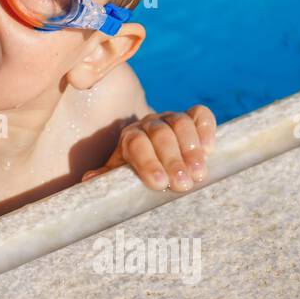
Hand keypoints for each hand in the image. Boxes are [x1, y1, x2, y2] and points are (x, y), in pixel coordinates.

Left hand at [82, 105, 216, 191]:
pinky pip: (200, 114)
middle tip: (183, 184)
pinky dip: (206, 128)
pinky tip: (210, 149)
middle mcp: (149, 124)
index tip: (159, 184)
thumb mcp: (121, 174)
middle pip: (160, 134)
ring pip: (180, 123)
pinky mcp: (192, 117)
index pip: (136, 144)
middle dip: (172, 160)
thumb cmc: (138, 169)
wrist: (155, 152)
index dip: (147, 163)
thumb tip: (89, 180)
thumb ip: (107, 177)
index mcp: (130, 137)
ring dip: (190, 149)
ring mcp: (171, 118)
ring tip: (198, 173)